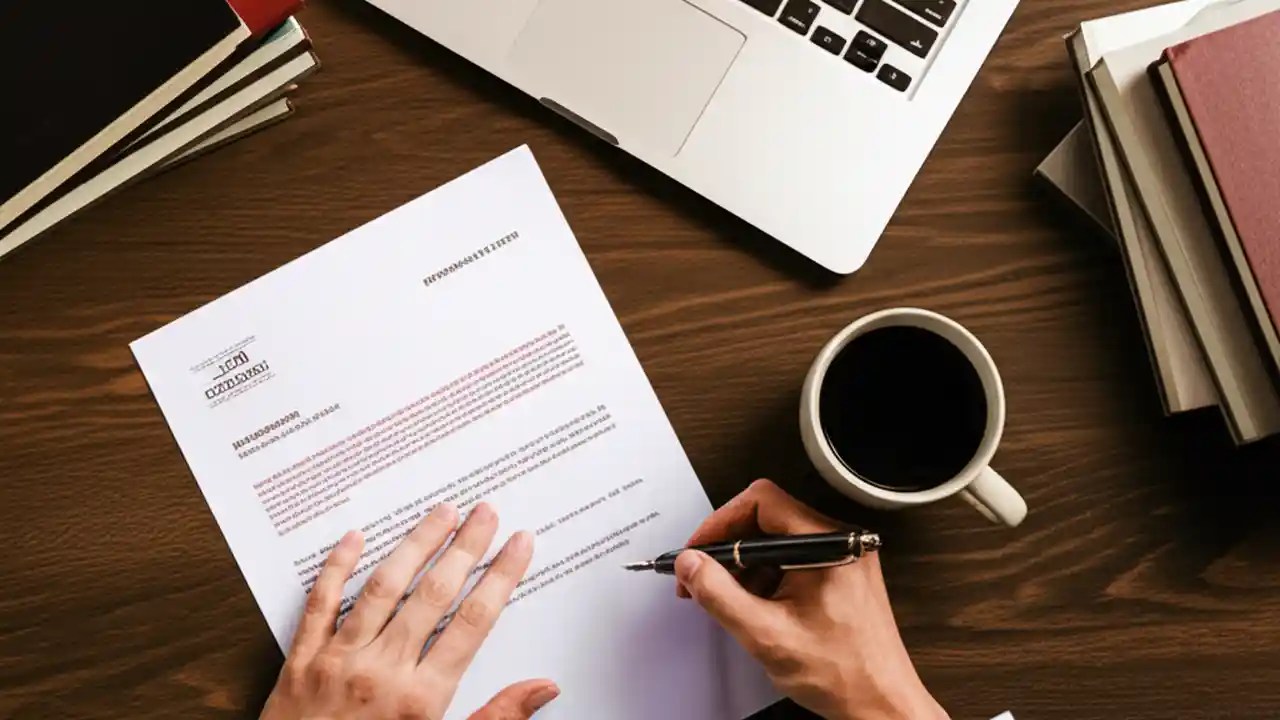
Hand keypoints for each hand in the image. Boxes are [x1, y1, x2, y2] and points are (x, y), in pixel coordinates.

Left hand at [260, 503, 558, 719]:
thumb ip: (494, 718)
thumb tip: (543, 688)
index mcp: (422, 698)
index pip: (474, 621)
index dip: (501, 577)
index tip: (519, 545)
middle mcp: (382, 672)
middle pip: (434, 594)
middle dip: (465, 547)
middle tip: (485, 512)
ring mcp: (339, 661)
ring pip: (383, 588)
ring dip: (415, 544)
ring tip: (440, 513)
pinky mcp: (302, 662)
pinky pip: (320, 604)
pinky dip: (336, 568)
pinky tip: (355, 538)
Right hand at [676, 480, 946, 719]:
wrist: (882, 705)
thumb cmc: (844, 674)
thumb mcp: (767, 635)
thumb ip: (720, 595)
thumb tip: (690, 564)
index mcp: (828, 545)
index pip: (762, 502)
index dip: (721, 522)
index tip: (699, 549)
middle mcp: (840, 542)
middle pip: (768, 519)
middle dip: (729, 549)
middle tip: (701, 576)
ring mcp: (842, 558)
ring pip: (778, 542)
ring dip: (745, 567)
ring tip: (727, 599)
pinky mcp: (840, 575)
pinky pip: (793, 561)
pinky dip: (766, 578)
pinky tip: (754, 606)